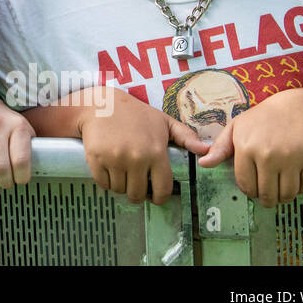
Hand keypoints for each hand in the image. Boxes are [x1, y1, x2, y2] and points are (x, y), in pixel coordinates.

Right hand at [0, 93, 34, 187]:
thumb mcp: (24, 130)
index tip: (20, 181)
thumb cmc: (6, 122)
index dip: (21, 177)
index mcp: (17, 125)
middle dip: (4, 182)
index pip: (20, 160)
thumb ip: (29, 149)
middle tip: (5, 183)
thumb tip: (37, 172)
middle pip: (0, 167)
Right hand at [77, 87, 206, 204]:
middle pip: (137, 194)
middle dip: (137, 194)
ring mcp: (115, 159)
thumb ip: (185, 136)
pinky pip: (103, 184)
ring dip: (121, 187)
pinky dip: (106, 182)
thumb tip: (206, 151)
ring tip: (122, 175)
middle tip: (135, 186)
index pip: (162, 189)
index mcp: (156, 152)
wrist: (100, 104)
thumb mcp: (162, 121)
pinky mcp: (96, 159)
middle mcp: (136, 158)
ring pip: (119, 190)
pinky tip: (109, 171)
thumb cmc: (135, 113)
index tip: (155, 198)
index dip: (160, 198)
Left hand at [198, 89, 302, 206]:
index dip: (249, 191)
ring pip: (286, 194)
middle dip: (266, 199)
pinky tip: (294, 182)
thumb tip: (203, 164)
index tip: (252, 190)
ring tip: (280, 191)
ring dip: (283, 197)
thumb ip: (219, 148)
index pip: (246, 185)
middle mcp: (268, 155)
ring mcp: (291, 158)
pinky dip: (299, 190)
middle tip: (267, 196)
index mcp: (246, 148)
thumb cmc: (262, 119)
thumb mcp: (236, 128)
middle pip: (266, 194)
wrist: (297, 107)